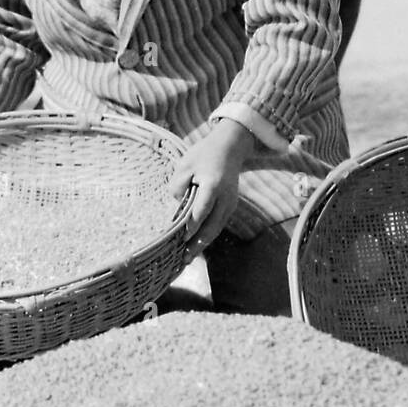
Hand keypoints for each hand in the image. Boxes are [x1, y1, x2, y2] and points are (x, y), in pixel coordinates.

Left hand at [170, 119, 254, 257]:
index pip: (202, 210)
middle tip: (183, 260)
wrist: (231, 146)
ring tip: (188, 258)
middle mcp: (225, 196)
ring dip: (203, 243)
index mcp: (213, 184)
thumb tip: (175, 209)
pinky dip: (209, 234)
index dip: (192, 227)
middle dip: (197, 244)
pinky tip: (197, 244)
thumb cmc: (204, 154)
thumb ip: (178, 188)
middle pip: (212, 226)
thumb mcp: (185, 166)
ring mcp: (231, 202)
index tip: (181, 240)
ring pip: (217, 228)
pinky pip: (219, 223)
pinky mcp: (231, 204)